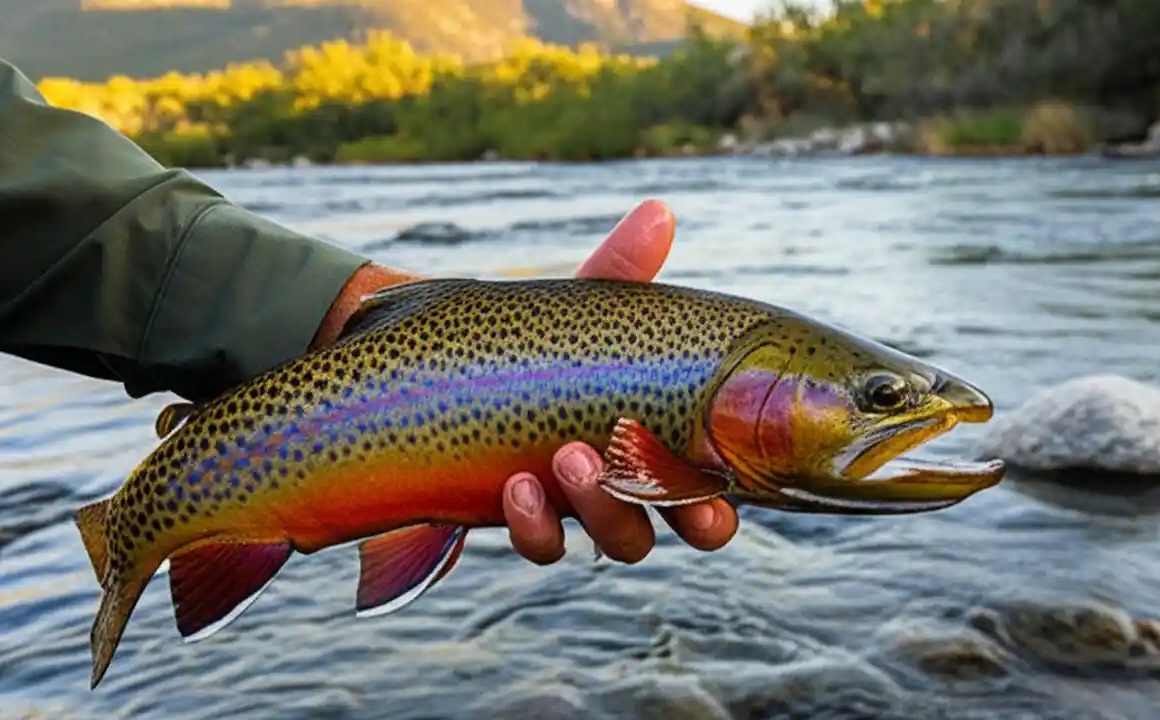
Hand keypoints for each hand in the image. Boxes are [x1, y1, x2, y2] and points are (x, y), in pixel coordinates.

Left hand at [311, 199, 738, 564]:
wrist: (444, 362)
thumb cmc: (540, 341)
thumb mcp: (580, 307)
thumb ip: (621, 270)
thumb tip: (660, 213)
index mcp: (658, 441)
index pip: (707, 495)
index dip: (715, 508)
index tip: (710, 496)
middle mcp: (625, 485)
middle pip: (669, 526)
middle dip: (664, 515)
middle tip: (633, 465)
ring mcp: (574, 507)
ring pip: (614, 539)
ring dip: (599, 508)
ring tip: (567, 457)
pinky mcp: (523, 518)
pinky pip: (542, 545)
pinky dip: (536, 526)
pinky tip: (517, 487)